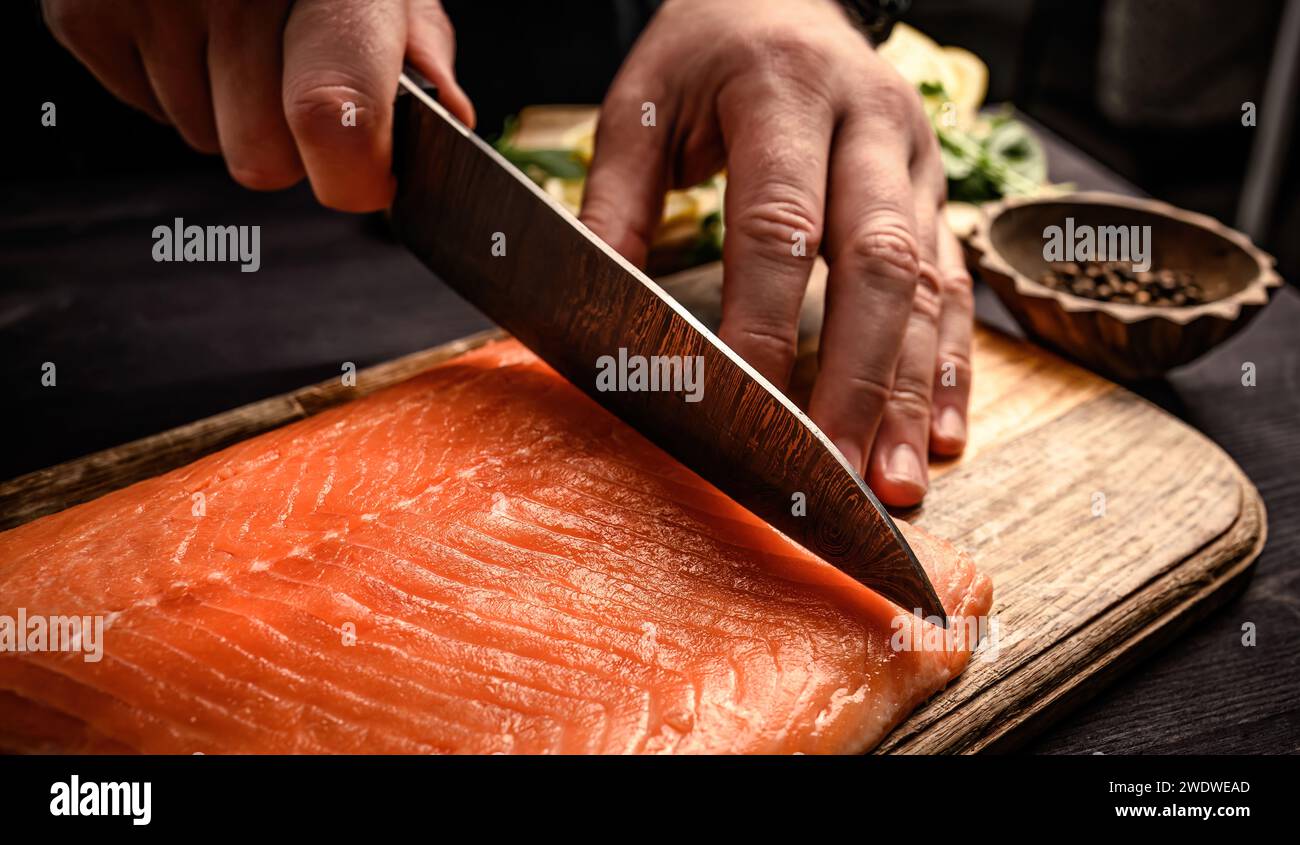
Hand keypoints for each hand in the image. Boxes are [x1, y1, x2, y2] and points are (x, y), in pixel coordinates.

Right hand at [42, 0, 474, 210]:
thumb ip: (421, 45)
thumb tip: (451, 119)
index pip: (331, 115)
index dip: (353, 171)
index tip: (366, 177)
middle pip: (261, 160)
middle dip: (286, 139)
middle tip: (291, 70)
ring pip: (206, 141)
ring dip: (228, 106)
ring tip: (237, 32)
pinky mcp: (85, 11)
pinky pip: (154, 114)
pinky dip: (175, 84)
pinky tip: (191, 26)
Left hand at [579, 0, 972, 506]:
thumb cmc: (705, 52)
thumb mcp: (644, 102)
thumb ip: (616, 199)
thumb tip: (594, 305)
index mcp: (785, 92)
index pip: (779, 224)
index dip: (764, 324)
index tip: (745, 413)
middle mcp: (870, 123)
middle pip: (875, 262)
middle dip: (857, 378)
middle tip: (834, 473)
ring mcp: (916, 161)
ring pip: (926, 284)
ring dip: (912, 390)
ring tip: (895, 482)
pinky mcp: (936, 194)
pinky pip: (955, 284)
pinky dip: (950, 364)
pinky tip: (942, 431)